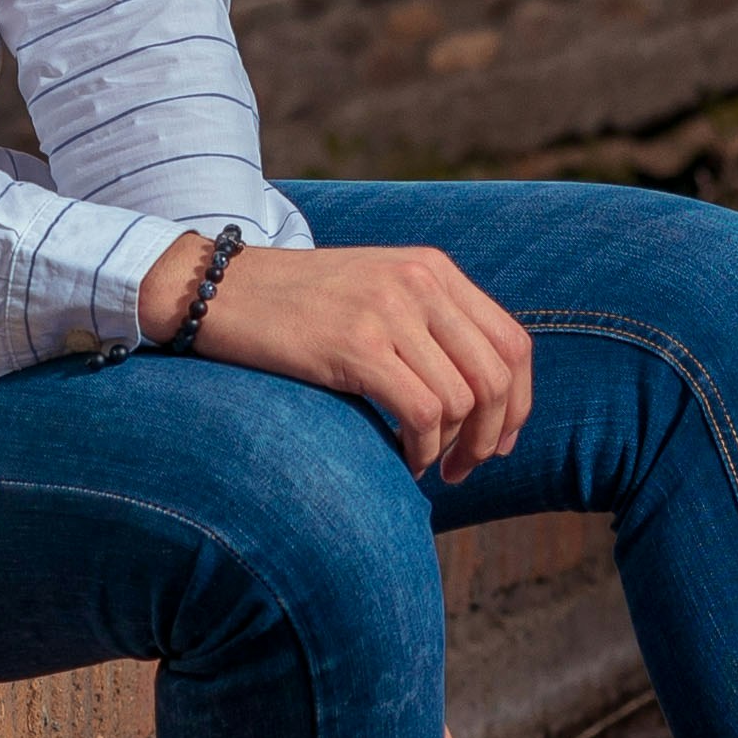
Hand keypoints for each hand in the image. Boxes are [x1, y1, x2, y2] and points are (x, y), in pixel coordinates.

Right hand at [144, 236, 536, 479]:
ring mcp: (390, 311)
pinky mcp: (357, 346)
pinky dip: (422, 451)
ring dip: (452, 450)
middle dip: (492, 436)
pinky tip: (403, 462)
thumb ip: (429, 324)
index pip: (512, 343)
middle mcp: (421, 282)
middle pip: (497, 376)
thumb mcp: (377, 293)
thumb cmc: (297, 306)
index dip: (517, 404)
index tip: (500, 443)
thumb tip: (483, 396)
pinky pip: (422, 414)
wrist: (221, 291)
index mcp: (434, 269)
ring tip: (426, 466)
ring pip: (463, 401)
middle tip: (464, 469)